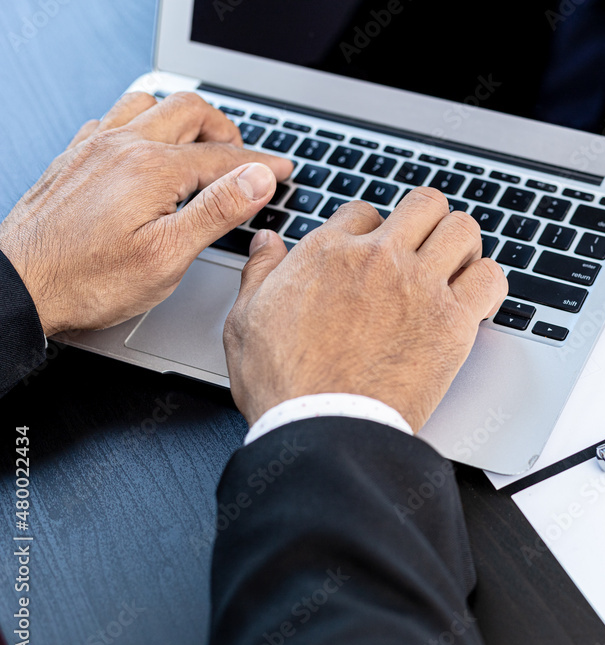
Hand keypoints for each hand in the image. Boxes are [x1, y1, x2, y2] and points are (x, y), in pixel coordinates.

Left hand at [0, 92, 292, 335]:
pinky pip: (113, 117)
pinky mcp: (74, 158)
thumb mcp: (169, 256)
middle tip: (243, 154)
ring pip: (149, 103)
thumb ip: (218, 211)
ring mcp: (94, 148)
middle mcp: (122, 146)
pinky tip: (146, 146)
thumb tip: (258, 178)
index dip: (261, 164)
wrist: (19, 286)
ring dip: (182, 116)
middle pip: (189, 112)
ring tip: (200, 142)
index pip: (223, 157)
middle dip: (225, 129)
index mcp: (151, 169)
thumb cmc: (88, 281)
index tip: (283, 170)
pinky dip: (142, 122)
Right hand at [224, 188, 507, 431]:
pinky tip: (476, 300)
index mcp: (328, 252)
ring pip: (463, 229)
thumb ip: (260, 273)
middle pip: (424, 204)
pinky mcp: (453, 322)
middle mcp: (379, 258)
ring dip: (463, 244)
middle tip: (426, 246)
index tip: (376, 253)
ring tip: (456, 265)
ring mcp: (420, 286)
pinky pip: (491, 277)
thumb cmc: (283, 386)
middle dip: (427, 221)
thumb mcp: (246, 320)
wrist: (324, 430)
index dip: (373, 230)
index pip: (366, 211)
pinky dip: (488, 283)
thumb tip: (267, 243)